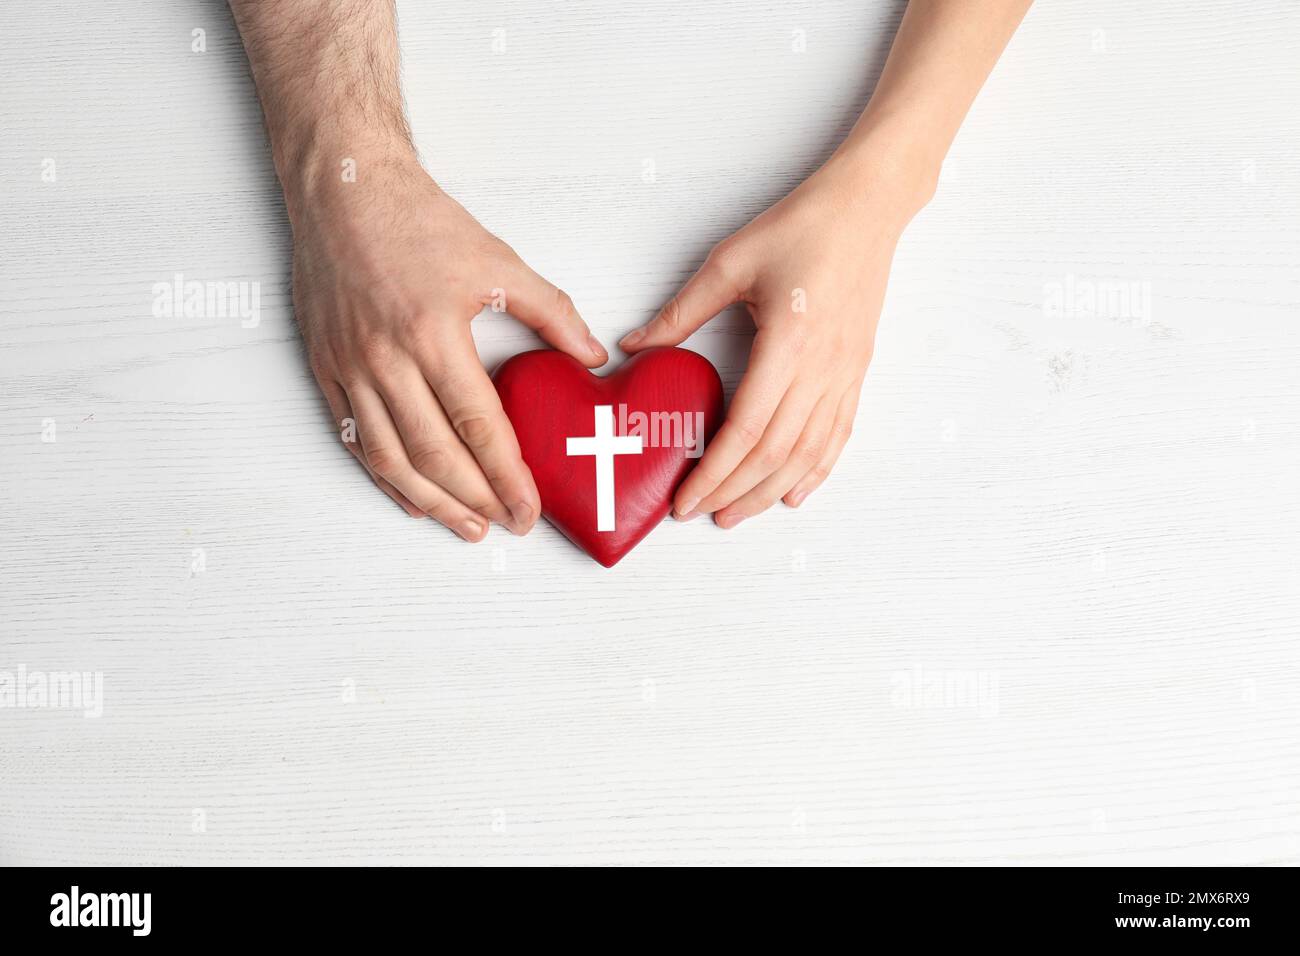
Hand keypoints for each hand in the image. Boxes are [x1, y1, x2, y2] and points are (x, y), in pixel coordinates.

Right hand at [294, 153, 607, 540]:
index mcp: (433, 332)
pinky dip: (384, 477)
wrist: (343, 189)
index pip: (478, 425)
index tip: (529, 508)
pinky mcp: (325, 367)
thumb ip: (551, 312)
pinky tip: (412, 498)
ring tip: (466, 526)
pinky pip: (353, 438)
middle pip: (434, 453)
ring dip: (430, 501)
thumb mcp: (497, 261)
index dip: (507, 475)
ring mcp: (350, 366)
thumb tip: (592, 356)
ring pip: (389, 458)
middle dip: (475, 499)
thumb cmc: (419, 221)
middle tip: (506, 526)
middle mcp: (387, 358)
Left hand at [619, 155, 931, 527]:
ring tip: (739, 513)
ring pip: (808, 453)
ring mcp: (845, 374)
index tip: (686, 498)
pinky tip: (795, 491)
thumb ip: (681, 313)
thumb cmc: (801, 227)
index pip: (746, 430)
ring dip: (771, 491)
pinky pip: (838, 434)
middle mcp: (822, 368)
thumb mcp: (729, 263)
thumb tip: (634, 346)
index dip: (714, 472)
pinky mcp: (857, 371)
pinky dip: (816, 470)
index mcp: (788, 345)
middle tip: (701, 515)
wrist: (867, 207)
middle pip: (776, 453)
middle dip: (736, 492)